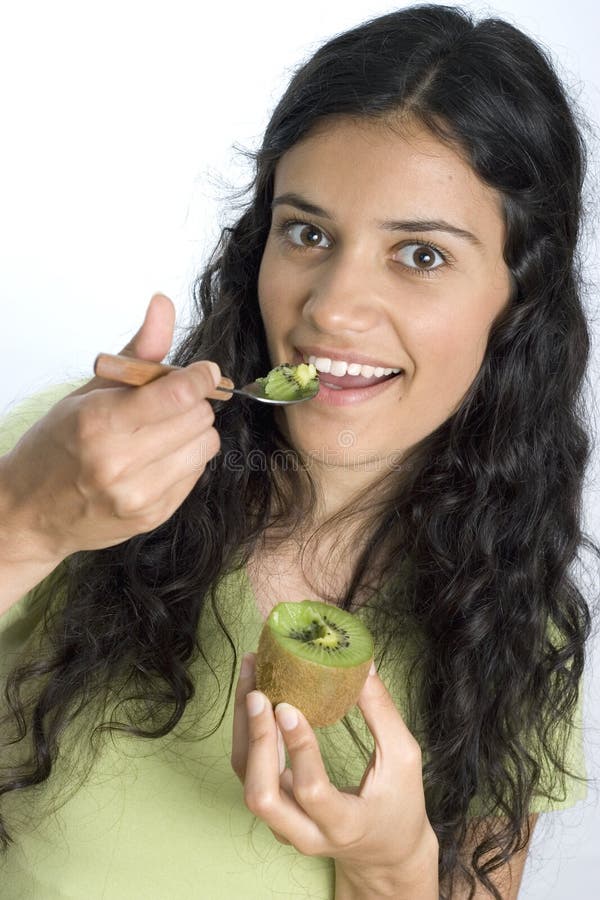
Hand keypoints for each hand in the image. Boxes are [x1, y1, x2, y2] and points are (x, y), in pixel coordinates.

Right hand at [0, 293, 225, 560]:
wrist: (30, 513)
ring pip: (205, 446)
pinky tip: (158, 458)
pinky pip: (197, 474)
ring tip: (163, 431)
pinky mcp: (152, 516)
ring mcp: (138, 495)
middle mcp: (119, 463)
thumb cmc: (56, 447)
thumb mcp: (86, 393)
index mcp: (99, 423)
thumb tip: (164, 304)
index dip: (201, 377)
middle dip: (192, 402)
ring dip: (193, 432)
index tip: (204, 371)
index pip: (177, 395)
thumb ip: (136, 352)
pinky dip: (186, 459)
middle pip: (198, 418)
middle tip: (170, 402)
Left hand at [231, 653, 437, 891]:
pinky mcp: (274, 812)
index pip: (311, 791)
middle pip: (261, 797)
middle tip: (258, 691)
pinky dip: (246, 733)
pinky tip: (252, 693)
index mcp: (344, 823)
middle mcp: (306, 832)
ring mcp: (283, 826)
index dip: (298, 749)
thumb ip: (382, 713)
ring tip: (250, 677)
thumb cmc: (399, 805)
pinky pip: (249, 774)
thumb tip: (364, 664)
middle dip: (255, 741)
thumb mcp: (403, 759)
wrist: (384, 851)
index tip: (288, 707)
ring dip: (243, 729)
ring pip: (247, 783)